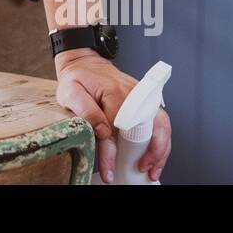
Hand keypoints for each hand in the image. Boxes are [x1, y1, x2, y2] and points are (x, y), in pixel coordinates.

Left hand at [54, 48, 171, 182]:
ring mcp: (142, 97)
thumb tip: (104, 133)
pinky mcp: (144, 100)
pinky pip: (159, 121)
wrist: (84, 61)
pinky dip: (161, 139)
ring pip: (162, 125)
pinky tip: (155, 154)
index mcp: (115, 93)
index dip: (112, 154)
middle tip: (143, 169)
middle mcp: (134, 94)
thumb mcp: (71, 92)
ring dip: (162, 149)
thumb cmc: (77, 77)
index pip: (117, 130)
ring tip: (152, 168)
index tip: (109, 171)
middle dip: (153, 152)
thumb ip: (86, 112)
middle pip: (154, 125)